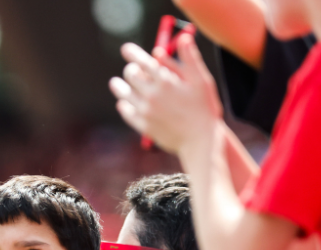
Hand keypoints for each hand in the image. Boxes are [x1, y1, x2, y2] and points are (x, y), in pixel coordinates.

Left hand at [108, 34, 222, 154]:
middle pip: (131, 75)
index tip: (126, 49)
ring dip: (119, 86)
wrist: (201, 140)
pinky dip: (124, 105)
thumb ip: (190, 58)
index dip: (132, 52)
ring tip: (117, 83)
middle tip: (131, 68)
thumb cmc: (204, 108)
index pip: (142, 60)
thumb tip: (182, 37)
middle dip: (131, 68)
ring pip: (123, 93)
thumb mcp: (201, 80)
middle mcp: (152, 94)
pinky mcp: (143, 125)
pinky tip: (123, 103)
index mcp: (165, 81)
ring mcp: (145, 111)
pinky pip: (126, 112)